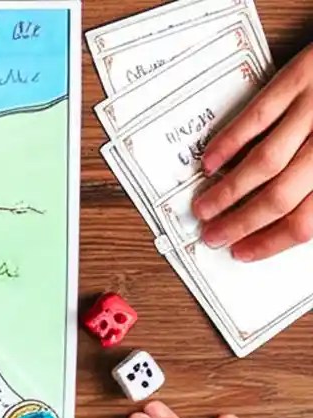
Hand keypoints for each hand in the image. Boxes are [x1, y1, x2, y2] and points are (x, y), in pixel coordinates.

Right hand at [193, 45, 312, 261]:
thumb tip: (299, 220)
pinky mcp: (303, 77)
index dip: (271, 242)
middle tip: (215, 234)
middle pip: (279, 197)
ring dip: (227, 191)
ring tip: (205, 206)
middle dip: (240, 223)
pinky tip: (212, 160)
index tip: (245, 251)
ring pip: (265, 163)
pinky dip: (230, 140)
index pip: (307, 220)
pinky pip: (260, 114)